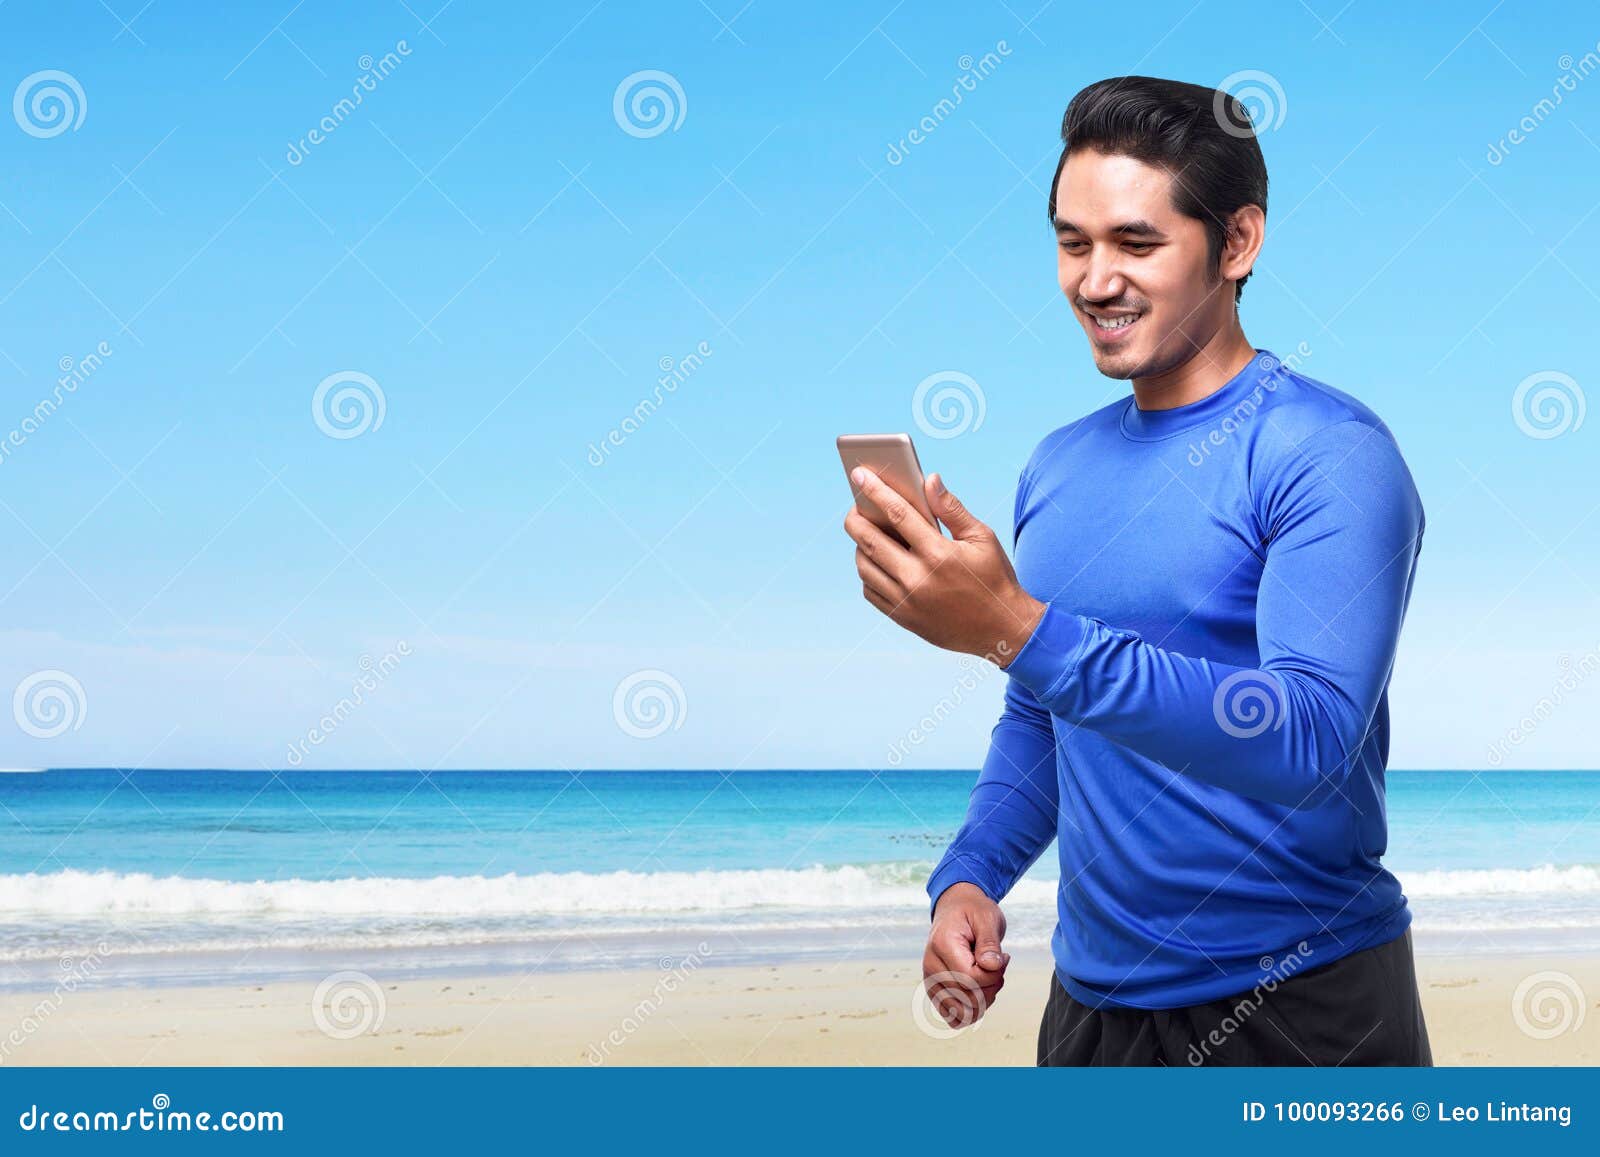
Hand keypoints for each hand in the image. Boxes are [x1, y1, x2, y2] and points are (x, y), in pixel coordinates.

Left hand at [844, 468, 1044, 665]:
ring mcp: (907, 601)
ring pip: (864, 566)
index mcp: (938, 554)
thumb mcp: (982, 538)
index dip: (875, 491)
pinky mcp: (902, 617)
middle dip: (856, 518)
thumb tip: (929, 479)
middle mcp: (917, 579)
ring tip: (868, 533)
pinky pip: (871, 590)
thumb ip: (951, 508)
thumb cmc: (994, 578)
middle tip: (855, 506)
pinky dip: (868, 572)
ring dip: (860, 546)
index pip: (897, 514)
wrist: (1001, 629)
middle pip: (869, 540)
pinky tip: (878, 560)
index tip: (859, 474)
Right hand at [923, 882, 1009, 1027]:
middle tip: (998, 966)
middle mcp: (931, 967)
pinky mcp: (935, 991)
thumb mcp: (987, 918)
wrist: (955, 909)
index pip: (971, 979)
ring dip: (984, 1002)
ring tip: (989, 979)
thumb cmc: (972, 912)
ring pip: (961, 1014)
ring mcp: (931, 981)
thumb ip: (989, 943)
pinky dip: (972, 1011)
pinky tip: (980, 990)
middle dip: (992, 987)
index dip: (994, 976)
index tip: (1003, 958)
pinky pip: (953, 1017)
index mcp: (941, 946)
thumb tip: (991, 966)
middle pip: (967, 999)